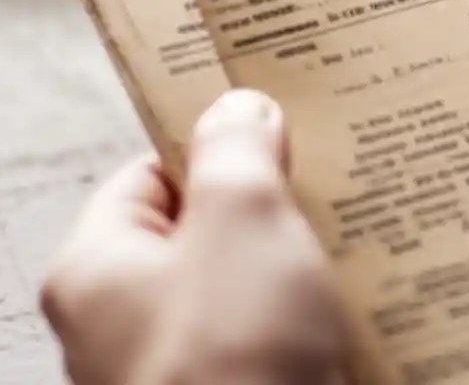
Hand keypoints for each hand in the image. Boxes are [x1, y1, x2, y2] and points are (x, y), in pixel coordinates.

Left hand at [41, 90, 346, 384]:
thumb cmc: (233, 358)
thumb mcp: (239, 219)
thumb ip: (237, 150)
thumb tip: (242, 109)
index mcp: (99, 271)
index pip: (150, 177)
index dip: (215, 144)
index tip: (279, 124)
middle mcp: (130, 324)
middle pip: (209, 234)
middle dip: (278, 205)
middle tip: (336, 178)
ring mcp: (186, 368)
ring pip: (255, 290)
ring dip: (310, 265)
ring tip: (369, 236)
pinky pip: (283, 341)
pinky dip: (323, 319)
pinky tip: (369, 301)